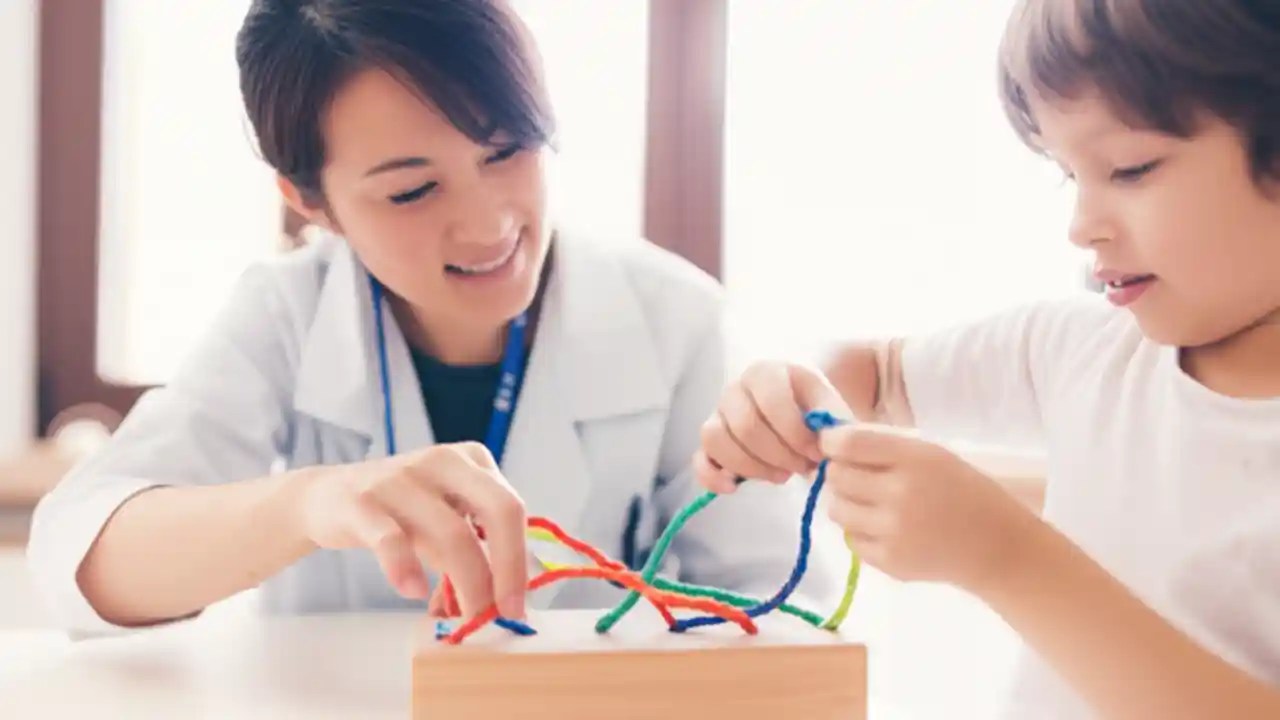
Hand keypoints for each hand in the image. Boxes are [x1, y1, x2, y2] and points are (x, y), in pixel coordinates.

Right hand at [295, 442, 527, 618]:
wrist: (326, 496)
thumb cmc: (399, 511)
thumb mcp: (445, 518)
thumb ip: (476, 549)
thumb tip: (506, 601)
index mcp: (472, 460)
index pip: (512, 509)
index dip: (520, 561)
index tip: (516, 606)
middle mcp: (443, 460)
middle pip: (499, 510)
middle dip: (508, 569)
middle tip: (500, 614)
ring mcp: (402, 478)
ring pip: (453, 533)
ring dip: (467, 584)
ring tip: (463, 619)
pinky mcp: (362, 501)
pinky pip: (392, 539)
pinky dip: (406, 570)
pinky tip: (413, 590)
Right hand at [694, 361, 852, 492]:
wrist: (800, 408)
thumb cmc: (814, 406)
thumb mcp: (830, 404)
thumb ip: (834, 420)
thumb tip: (831, 442)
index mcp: (766, 372)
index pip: (772, 401)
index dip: (795, 433)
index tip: (818, 453)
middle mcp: (735, 388)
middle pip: (745, 426)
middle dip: (778, 455)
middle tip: (804, 468)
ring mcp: (718, 414)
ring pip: (716, 440)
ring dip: (751, 467)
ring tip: (782, 476)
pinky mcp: (712, 443)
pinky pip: (699, 460)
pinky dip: (712, 477)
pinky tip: (733, 488)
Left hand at [818, 424, 1038, 591]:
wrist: (996, 547)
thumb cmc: (965, 491)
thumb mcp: (933, 455)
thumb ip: (886, 448)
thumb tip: (833, 444)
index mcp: (914, 460)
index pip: (850, 445)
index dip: (831, 442)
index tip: (831, 445)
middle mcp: (899, 495)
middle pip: (836, 477)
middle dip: (839, 473)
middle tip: (857, 476)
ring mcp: (892, 532)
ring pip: (836, 510)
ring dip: (846, 503)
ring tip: (870, 503)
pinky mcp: (888, 561)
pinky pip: (851, 539)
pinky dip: (861, 532)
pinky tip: (885, 528)